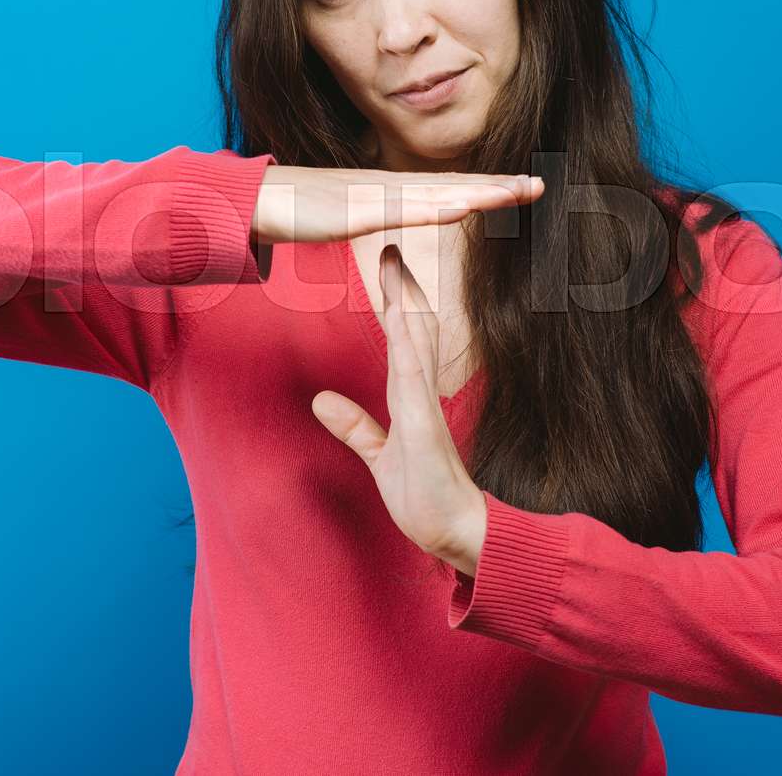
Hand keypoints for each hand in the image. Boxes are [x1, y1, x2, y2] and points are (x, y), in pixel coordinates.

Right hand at [251, 165, 542, 245]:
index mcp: (388, 191)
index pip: (447, 188)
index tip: (523, 189)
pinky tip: (459, 206)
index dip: (486, 188)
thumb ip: (372, 213)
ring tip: (515, 192)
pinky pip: (397, 211)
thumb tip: (394, 219)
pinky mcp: (350, 211)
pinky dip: (431, 209)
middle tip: (540, 185)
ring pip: (434, 195)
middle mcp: (386, 187)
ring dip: (476, 193)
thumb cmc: (293, 208)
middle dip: (496, 186)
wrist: (248, 200)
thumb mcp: (345, 213)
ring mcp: (370, 197)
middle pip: (451, 186)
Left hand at [309, 242, 486, 574]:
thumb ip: (356, 428)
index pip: (400, 341)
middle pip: (411, 332)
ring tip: (396, 267)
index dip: (392, 303)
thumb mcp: (380, 458)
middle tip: (391, 246)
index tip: (385, 267)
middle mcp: (419, 396)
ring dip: (405, 306)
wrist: (460, 534)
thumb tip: (321, 401)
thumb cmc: (428, 498)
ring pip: (415, 346)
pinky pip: (415, 383)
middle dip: (401, 289)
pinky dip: (409, 351)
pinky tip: (404, 324)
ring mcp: (425, 409)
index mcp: (409, 399)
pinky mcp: (425, 430)